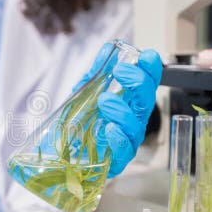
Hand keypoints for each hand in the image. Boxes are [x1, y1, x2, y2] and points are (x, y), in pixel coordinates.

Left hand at [78, 45, 162, 177]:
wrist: (60, 155)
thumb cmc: (79, 124)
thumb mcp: (85, 94)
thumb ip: (97, 74)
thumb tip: (106, 49)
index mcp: (129, 104)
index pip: (147, 85)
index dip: (151, 70)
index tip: (147, 56)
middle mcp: (132, 122)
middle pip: (146, 103)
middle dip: (138, 84)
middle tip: (121, 71)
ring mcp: (126, 142)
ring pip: (135, 127)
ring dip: (122, 111)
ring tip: (104, 100)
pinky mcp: (115, 162)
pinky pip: (123, 151)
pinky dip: (117, 139)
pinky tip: (108, 128)